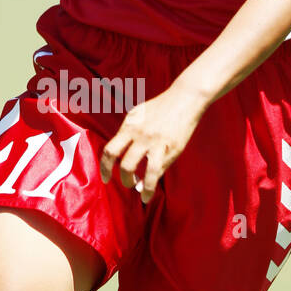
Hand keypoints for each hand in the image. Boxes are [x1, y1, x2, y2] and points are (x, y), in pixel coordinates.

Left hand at [100, 84, 205, 203]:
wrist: (185, 98)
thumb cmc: (161, 108)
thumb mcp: (139, 114)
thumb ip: (129, 132)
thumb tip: (122, 155)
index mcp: (129, 126)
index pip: (110, 150)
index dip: (105, 168)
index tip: (105, 179)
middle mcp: (139, 134)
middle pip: (123, 162)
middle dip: (123, 178)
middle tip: (128, 183)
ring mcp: (154, 141)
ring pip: (138, 168)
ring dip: (134, 183)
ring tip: (138, 189)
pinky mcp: (170, 147)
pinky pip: (156, 171)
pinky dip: (150, 185)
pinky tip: (148, 192)